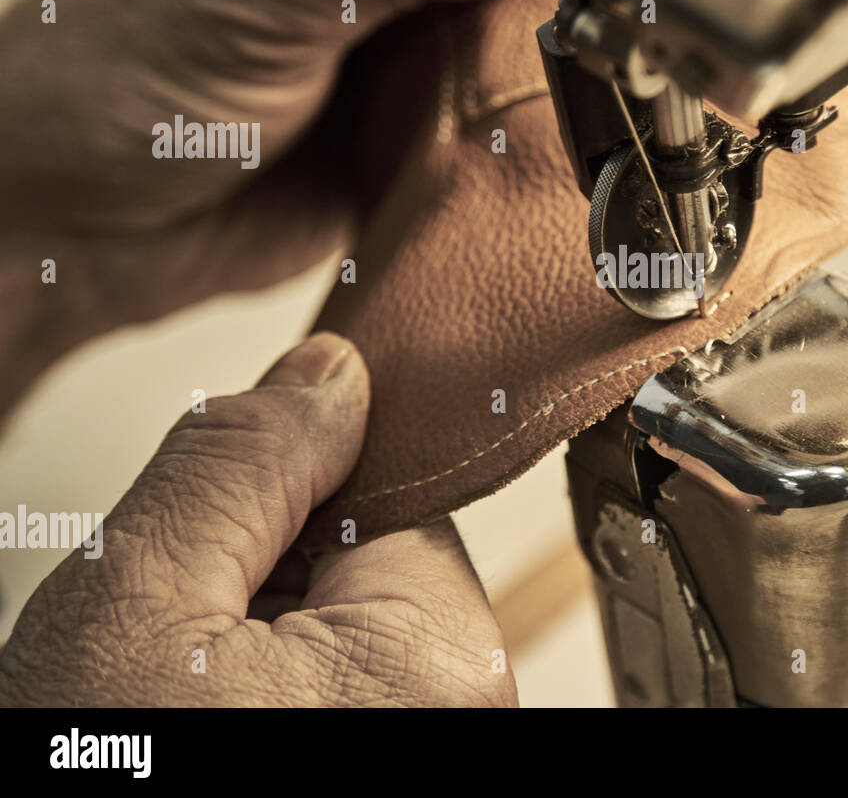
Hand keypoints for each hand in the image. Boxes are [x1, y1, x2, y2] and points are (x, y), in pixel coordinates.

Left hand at [0, 0, 542, 409]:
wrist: (79, 231)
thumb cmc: (109, 79)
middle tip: (576, 37)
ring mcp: (392, 46)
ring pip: (506, 44)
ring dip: (535, 75)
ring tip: (559, 98)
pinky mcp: (407, 131)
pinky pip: (485, 129)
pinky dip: (511, 142)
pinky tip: (524, 148)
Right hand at [0, 333, 515, 706]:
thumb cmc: (94, 784)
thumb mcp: (138, 606)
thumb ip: (240, 463)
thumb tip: (329, 372)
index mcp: (438, 662)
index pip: (396, 494)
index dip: (293, 499)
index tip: (228, 531)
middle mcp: (469, 709)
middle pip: (379, 563)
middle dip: (281, 578)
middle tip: (188, 647)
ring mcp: (443, 735)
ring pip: (353, 627)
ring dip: (271, 641)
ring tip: (190, 701)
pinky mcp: (407, 740)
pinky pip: (343, 680)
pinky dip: (280, 686)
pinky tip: (212, 718)